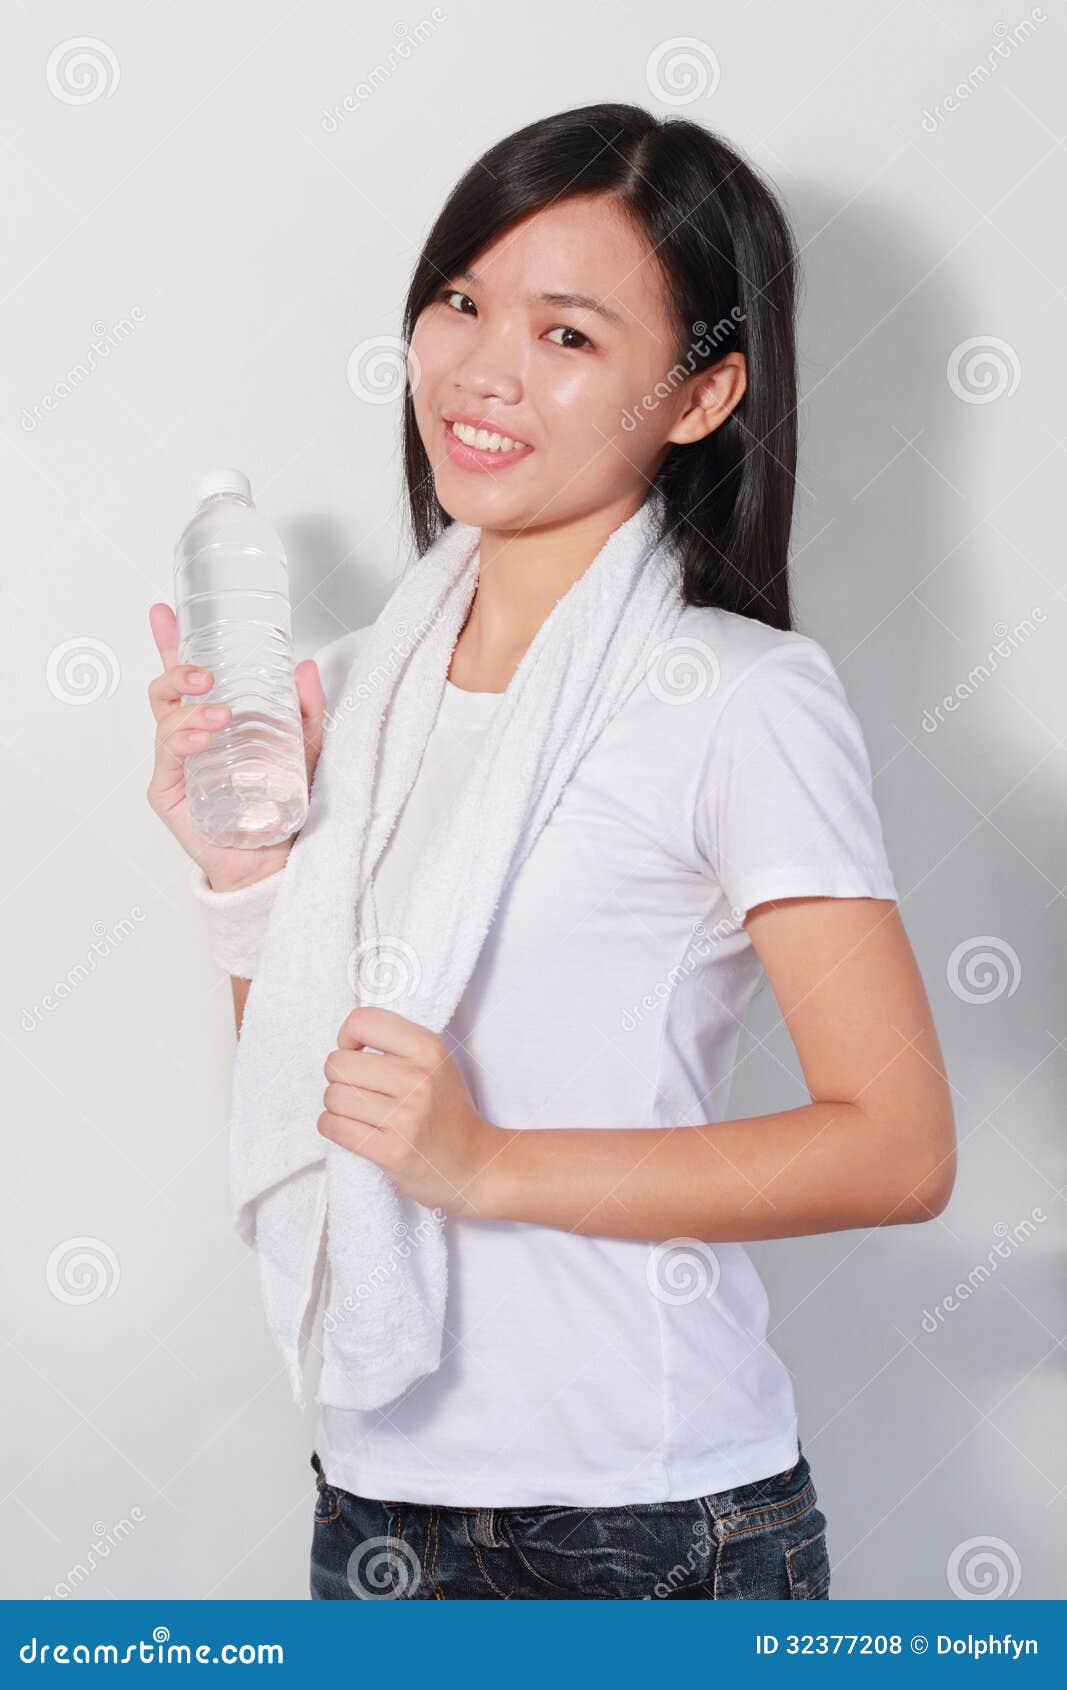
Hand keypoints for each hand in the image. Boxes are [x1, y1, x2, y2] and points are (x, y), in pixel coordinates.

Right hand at [146, 601, 326, 890]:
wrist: (276, 859)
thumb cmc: (281, 804)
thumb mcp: (305, 749)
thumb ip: (308, 710)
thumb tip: (306, 666)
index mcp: (213, 719)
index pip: (187, 676)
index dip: (171, 642)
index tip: (165, 612)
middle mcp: (189, 737)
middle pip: (165, 691)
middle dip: (178, 670)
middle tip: (207, 674)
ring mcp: (175, 763)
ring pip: (164, 720)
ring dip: (190, 710)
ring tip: (221, 715)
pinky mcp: (170, 791)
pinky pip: (167, 758)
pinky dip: (183, 741)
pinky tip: (203, 739)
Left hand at [317, 1006, 508, 1218]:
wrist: (475, 1163)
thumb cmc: (446, 1111)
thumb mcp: (436, 1063)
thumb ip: (397, 1043)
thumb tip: (347, 1036)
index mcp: (429, 1049)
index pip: (363, 1021)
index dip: (347, 1036)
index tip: (354, 1052)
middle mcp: (419, 1079)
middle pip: (338, 1062)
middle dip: (339, 1077)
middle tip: (357, 1088)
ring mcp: (406, 1117)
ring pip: (333, 1096)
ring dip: (336, 1105)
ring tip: (357, 1111)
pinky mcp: (392, 1151)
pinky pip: (334, 1127)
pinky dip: (332, 1126)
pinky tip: (351, 1128)